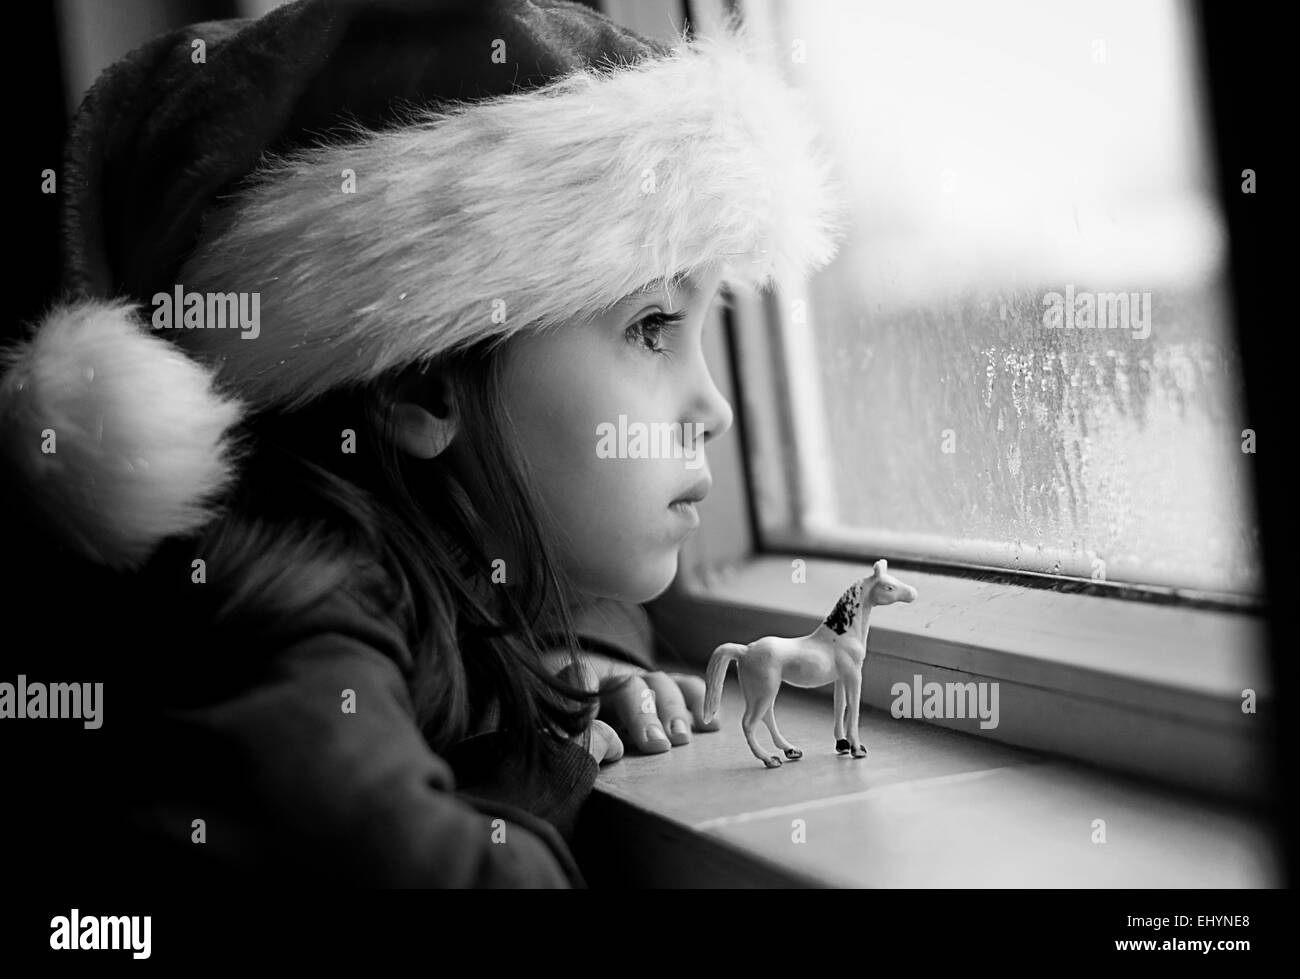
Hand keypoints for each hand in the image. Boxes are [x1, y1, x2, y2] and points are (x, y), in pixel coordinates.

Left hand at [546, 650, 721, 755]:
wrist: (594, 711)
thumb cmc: (581, 729)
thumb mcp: (570, 735)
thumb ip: (582, 739)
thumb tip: (609, 744)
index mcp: (581, 688)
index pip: (579, 676)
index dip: (584, 687)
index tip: (591, 711)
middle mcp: (613, 680)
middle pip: (628, 686)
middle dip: (643, 713)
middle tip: (656, 744)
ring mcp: (643, 683)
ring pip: (659, 684)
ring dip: (672, 709)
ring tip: (682, 739)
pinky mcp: (667, 689)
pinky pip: (685, 686)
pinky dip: (699, 699)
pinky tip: (711, 723)